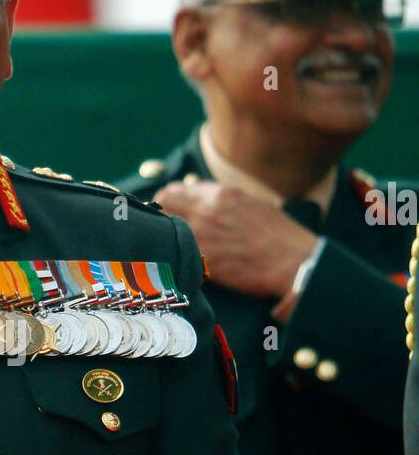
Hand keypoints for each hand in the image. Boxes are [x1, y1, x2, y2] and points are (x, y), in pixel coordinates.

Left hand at [154, 179, 317, 298]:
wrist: (294, 263)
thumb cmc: (278, 235)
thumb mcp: (250, 204)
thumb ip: (221, 199)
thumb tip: (195, 191)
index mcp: (219, 195)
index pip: (173, 191)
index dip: (169, 202)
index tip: (171, 211)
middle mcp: (206, 211)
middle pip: (162, 206)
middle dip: (160, 216)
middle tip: (165, 228)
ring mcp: (202, 236)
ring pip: (165, 230)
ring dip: (166, 237)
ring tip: (173, 246)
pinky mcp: (204, 261)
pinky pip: (177, 254)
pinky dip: (175, 257)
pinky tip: (182, 262)